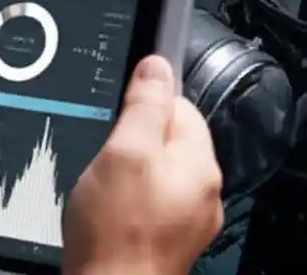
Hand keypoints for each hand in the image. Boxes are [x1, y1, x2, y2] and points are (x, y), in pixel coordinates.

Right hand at [63, 56, 222, 274]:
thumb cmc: (117, 234)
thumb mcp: (125, 154)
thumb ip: (144, 106)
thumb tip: (157, 66)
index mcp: (201, 165)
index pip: (182, 106)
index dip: (145, 105)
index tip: (117, 117)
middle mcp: (203, 193)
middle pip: (169, 141)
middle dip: (133, 143)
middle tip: (105, 161)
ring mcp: (187, 221)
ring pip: (156, 174)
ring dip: (128, 174)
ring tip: (103, 191)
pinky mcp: (167, 241)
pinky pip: (149, 204)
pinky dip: (127, 204)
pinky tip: (107, 215)